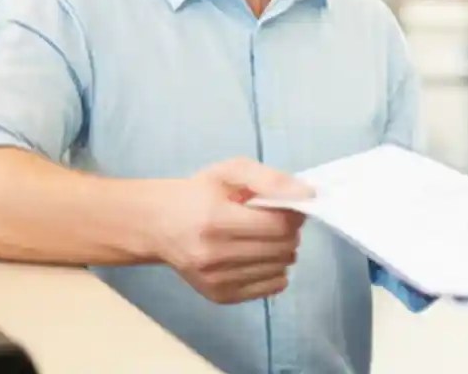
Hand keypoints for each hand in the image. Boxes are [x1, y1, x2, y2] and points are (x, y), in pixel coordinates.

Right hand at [148, 158, 313, 303]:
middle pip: (282, 249)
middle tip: (276, 221)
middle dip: (289, 232)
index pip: (279, 226)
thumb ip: (270, 179)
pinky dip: (274, 270)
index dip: (294, 215)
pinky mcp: (219, 296)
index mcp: (215, 220)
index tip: (289, 207)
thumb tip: (308, 194)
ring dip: (282, 251)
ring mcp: (216, 280)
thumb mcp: (231, 171)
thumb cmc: (199, 194)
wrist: (159, 225)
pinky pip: (271, 288)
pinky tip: (258, 255)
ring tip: (263, 237)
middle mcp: (214, 256)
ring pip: (280, 269)